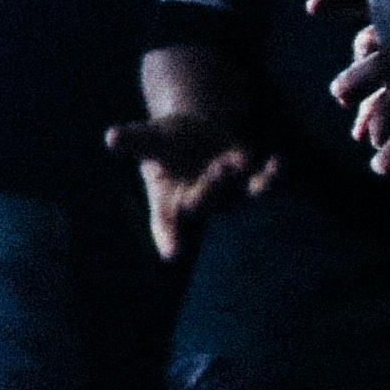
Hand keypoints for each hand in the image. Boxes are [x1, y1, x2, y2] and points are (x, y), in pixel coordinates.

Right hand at [104, 104, 281, 259]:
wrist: (198, 135)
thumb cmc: (166, 142)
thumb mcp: (149, 138)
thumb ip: (134, 141)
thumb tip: (111, 137)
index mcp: (166, 200)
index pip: (164, 224)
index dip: (168, 238)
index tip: (172, 254)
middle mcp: (197, 202)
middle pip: (204, 203)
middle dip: (212, 186)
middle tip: (219, 166)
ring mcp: (227, 195)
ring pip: (238, 197)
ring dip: (242, 181)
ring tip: (242, 158)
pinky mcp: (250, 183)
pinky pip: (264, 186)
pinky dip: (272, 176)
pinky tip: (278, 161)